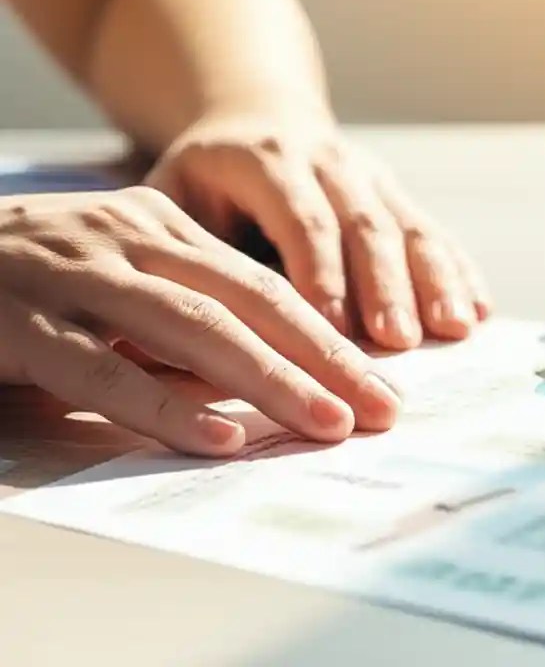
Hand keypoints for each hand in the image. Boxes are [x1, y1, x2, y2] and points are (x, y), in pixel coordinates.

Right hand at [0, 187, 400, 456]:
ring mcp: (72, 276)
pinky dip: (165, 406)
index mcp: (162, 229)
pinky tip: (220, 438)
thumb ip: (182, 329)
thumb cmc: (31, 287)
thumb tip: (265, 387)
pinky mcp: (18, 322)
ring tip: (326, 425)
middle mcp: (127, 239)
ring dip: (268, 381)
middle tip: (382, 412)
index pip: (267, 287)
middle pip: (250, 302)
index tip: (385, 388)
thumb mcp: (119, 291)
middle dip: (324, 360)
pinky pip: (103, 370)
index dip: (331, 339)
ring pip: (192, 328)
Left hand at [146, 113, 489, 347]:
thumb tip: (181, 332)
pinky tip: (478, 311)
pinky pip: (435, 232)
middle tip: (398, 341)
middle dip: (385, 285)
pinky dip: (459, 272)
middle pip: (364, 223)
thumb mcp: (171, 196)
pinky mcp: (398, 194)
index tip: (332, 329)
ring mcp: (371, 176)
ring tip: (454, 329)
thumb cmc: (204, 180)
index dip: (319, 273)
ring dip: (435, 280)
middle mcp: (327, 161)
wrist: (257, 118)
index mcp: (264, 159)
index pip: (300, 217)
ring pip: (409, 225)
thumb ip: (184, 251)